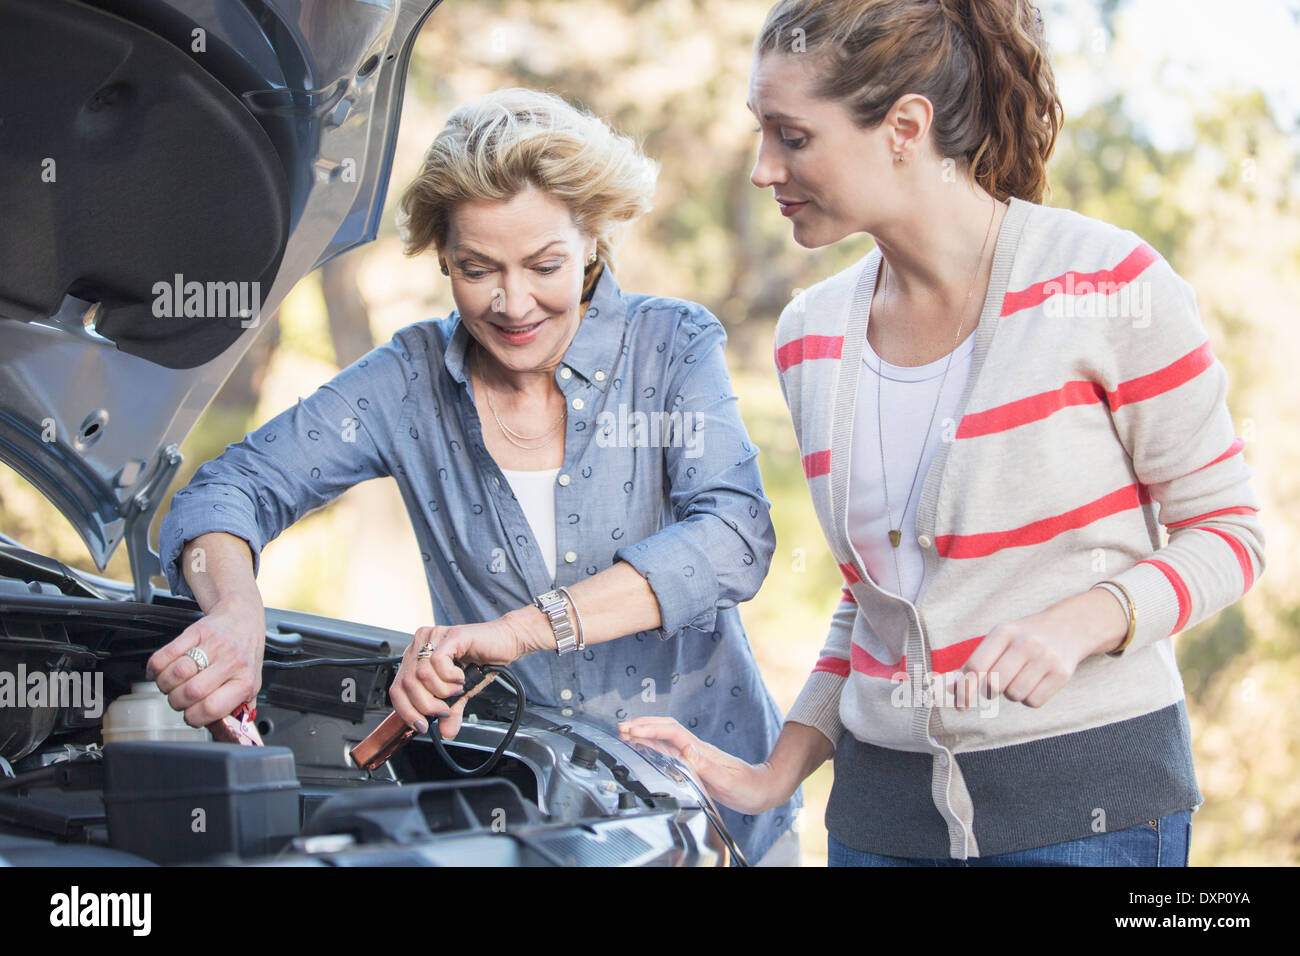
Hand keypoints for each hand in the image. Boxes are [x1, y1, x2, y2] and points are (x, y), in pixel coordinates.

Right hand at [147, 594, 264, 727]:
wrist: (243, 619)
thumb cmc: (244, 656)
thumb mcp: (250, 684)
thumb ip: (237, 708)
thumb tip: (223, 732)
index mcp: (246, 681)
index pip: (213, 708)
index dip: (194, 717)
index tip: (190, 715)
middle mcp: (232, 662)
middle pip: (191, 692)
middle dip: (177, 702)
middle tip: (179, 699)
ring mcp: (214, 645)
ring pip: (177, 673)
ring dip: (165, 685)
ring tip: (171, 684)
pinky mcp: (197, 631)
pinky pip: (166, 653)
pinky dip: (156, 667)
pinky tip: (161, 670)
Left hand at [389, 614, 533, 740]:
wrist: (506, 642)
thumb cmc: (481, 662)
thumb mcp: (461, 693)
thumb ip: (451, 710)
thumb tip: (446, 732)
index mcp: (416, 656)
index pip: (396, 688)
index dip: (406, 710)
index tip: (421, 725)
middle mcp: (420, 644)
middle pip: (406, 684)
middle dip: (426, 705)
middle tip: (445, 710)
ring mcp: (434, 637)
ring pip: (420, 675)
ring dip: (441, 691)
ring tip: (456, 690)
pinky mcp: (450, 635)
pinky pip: (437, 662)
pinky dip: (449, 677)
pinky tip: (460, 677)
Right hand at [618, 716, 777, 815]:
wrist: (763, 788)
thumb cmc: (749, 788)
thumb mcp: (729, 782)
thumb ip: (708, 767)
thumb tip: (687, 750)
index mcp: (701, 751)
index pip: (671, 734)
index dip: (651, 730)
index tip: (632, 731)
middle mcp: (696, 749)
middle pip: (666, 729)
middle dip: (643, 725)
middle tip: (621, 728)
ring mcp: (695, 754)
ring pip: (666, 737)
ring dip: (646, 733)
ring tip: (626, 733)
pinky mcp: (695, 763)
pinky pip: (669, 749)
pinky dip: (654, 745)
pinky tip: (645, 748)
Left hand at [948, 590, 1123, 709]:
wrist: (1069, 627)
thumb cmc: (1024, 637)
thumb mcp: (1000, 638)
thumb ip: (975, 662)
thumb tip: (949, 690)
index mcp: (1004, 632)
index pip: (976, 666)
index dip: (964, 690)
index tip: (959, 705)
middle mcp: (1025, 643)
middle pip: (994, 685)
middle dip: (991, 691)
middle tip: (997, 684)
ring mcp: (1045, 658)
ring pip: (1014, 696)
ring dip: (1012, 694)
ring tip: (1020, 677)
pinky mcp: (1062, 674)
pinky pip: (1033, 702)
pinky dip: (1029, 699)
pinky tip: (1034, 682)